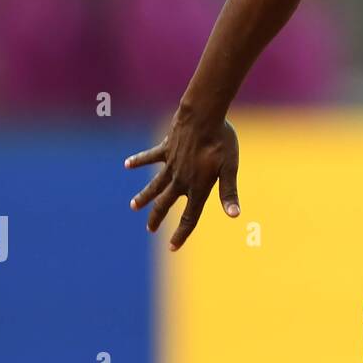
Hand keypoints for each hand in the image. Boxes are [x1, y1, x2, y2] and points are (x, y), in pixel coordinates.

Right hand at [125, 112, 239, 250]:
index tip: (173, 247)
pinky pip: (150, 157)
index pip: (190, 217)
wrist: (203, 115)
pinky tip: (127, 164)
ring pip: (154, 185)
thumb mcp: (230, 167)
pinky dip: (139, 160)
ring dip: (144, 196)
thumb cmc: (221, 141)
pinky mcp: (166, 149)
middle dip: (158, 218)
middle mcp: (181, 179)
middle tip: (150, 229)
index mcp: (197, 187)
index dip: (182, 233)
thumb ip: (229, 192)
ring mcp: (171, 164)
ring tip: (133, 206)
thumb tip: (235, 215)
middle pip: (166, 204)